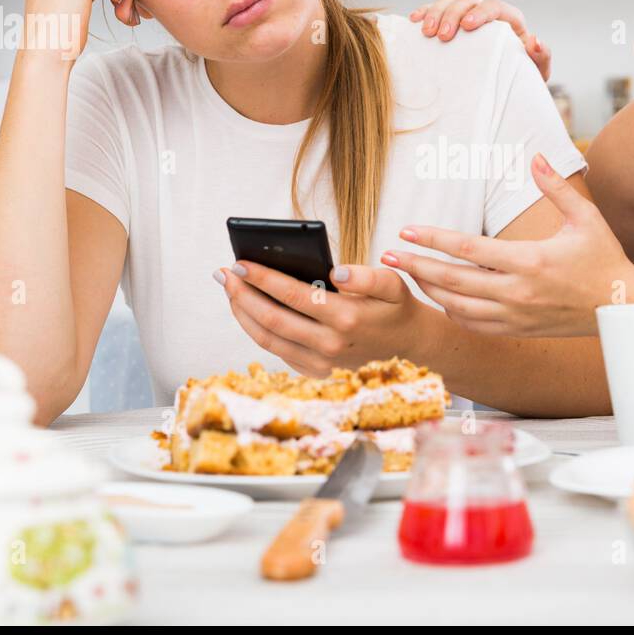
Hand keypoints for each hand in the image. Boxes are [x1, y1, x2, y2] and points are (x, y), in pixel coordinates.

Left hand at [213, 260, 432, 376]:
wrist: (409, 346)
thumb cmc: (395, 308)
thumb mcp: (392, 284)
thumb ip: (366, 276)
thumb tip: (335, 271)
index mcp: (347, 318)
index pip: (293, 295)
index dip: (262, 278)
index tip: (240, 263)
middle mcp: (330, 344)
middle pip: (272, 319)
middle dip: (242, 294)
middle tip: (224, 273)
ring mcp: (321, 363)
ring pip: (268, 339)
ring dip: (243, 314)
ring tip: (230, 290)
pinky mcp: (316, 372)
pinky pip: (278, 352)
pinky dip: (257, 331)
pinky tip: (248, 312)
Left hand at [381, 154, 633, 336]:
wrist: (621, 308)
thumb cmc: (604, 258)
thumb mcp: (585, 217)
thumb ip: (555, 187)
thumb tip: (536, 156)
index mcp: (529, 260)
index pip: (467, 249)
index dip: (432, 238)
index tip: (406, 229)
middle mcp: (517, 291)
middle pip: (450, 280)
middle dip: (415, 266)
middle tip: (387, 255)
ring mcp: (514, 316)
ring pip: (455, 306)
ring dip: (428, 289)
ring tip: (408, 272)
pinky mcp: (516, 330)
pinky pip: (471, 324)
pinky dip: (450, 310)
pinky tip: (439, 296)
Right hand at [409, 0, 550, 80]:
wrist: (504, 87)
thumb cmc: (520, 78)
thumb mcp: (535, 73)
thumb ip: (541, 57)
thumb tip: (535, 40)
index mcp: (510, 20)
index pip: (495, 6)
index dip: (480, 12)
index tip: (467, 27)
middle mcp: (487, 13)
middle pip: (468, 0)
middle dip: (452, 14)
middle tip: (441, 36)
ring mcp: (467, 16)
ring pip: (449, 1)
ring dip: (435, 12)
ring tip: (425, 31)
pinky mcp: (451, 23)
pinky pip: (436, 9)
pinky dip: (425, 11)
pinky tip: (414, 21)